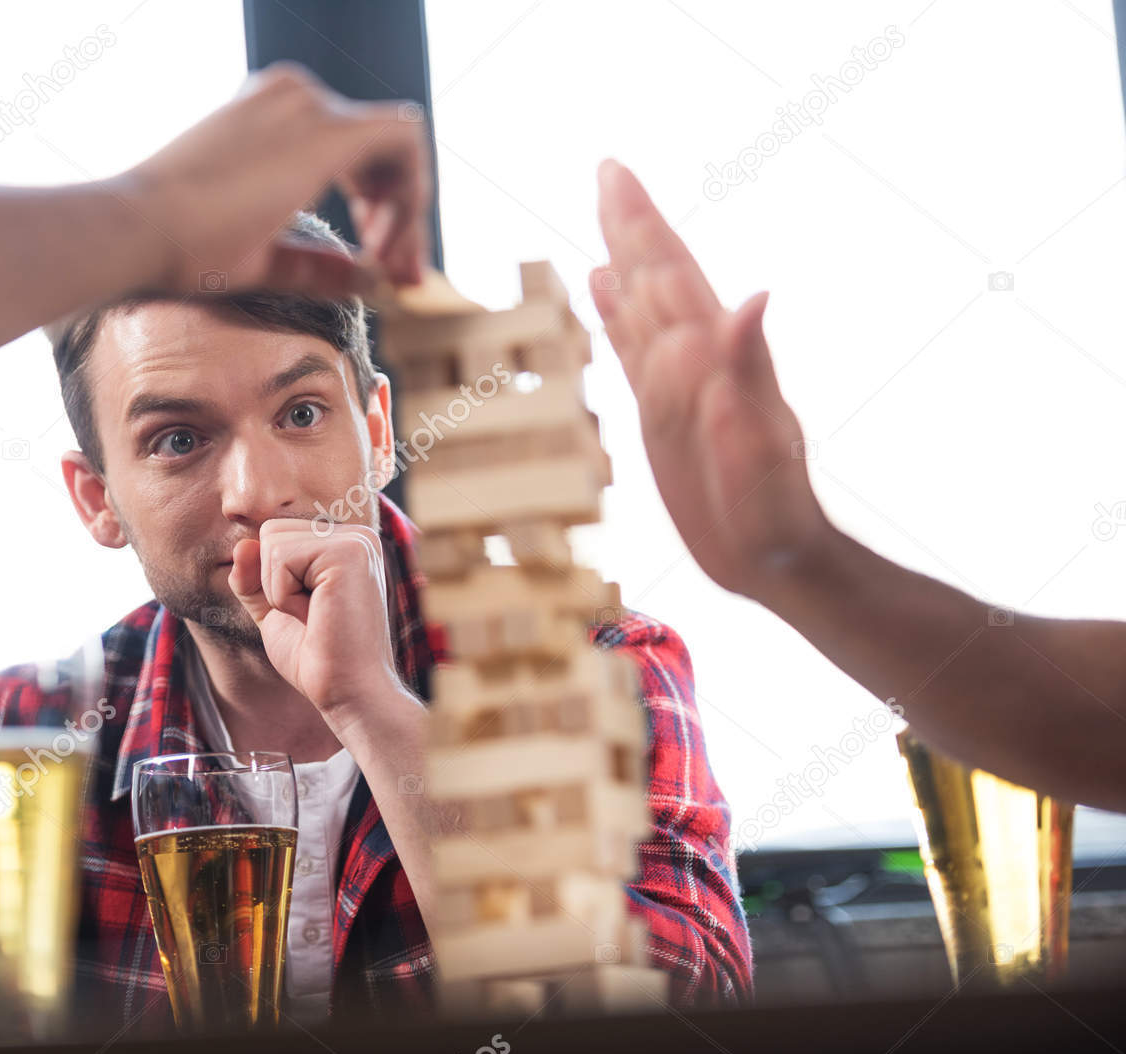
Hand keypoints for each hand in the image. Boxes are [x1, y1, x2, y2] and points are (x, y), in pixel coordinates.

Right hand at [125, 64, 430, 296]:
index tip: (383, 263)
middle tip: (405, 274)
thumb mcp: (264, 256)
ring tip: (391, 266)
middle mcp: (295, 97)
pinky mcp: (325, 128)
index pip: (354, 150)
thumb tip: (372, 281)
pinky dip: (411, 196)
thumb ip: (320, 265)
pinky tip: (387, 247)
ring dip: (408, 211)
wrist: (138, 230)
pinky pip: (406, 142)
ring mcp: (309, 105)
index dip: (383, 207)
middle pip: (382, 148)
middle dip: (403, 214)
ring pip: (401, 143)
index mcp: (273, 115)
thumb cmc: (179, 248)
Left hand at [228, 519, 405, 724]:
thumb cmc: (316, 656)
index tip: (309, 612)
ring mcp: (355, 540)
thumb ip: (253, 577)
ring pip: (272, 542)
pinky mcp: (348, 552)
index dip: (272, 580)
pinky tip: (316, 615)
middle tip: (311, 615)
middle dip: (273, 581)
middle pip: (270, 532)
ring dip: (278, 590)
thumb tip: (241, 544)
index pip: (275, 535)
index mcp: (343, 544)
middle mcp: (355, 535)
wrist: (347, 691)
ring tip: (315, 615)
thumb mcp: (273, 609)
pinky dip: (284, 596)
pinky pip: (280, 559)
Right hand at [589, 160, 831, 601]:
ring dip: (624, 259)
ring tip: (605, 218)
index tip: (616, 172)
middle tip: (607, 169)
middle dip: (631, 223)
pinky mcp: (663, 413)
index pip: (670, 275)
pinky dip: (615, 314)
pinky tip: (603, 290)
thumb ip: (749, 370)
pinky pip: (631, 348)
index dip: (642, 224)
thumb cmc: (773, 510)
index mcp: (715, 356)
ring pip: (642, 306)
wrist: (778, 557)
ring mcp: (677, 383)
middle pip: (656, 277)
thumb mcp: (762, 444)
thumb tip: (752, 298)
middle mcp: (695, 359)